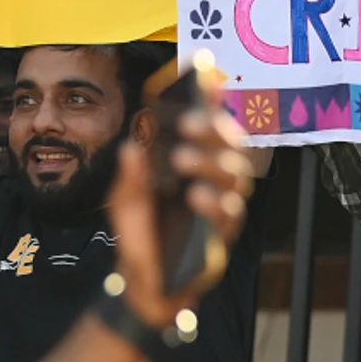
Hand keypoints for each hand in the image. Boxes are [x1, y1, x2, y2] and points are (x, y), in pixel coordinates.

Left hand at [106, 74, 252, 330]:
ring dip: (212, 163)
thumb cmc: (139, 233)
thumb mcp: (124, 199)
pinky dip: (214, 202)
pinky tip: (195, 195)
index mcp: (194, 162)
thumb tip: (134, 144)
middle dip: (214, 130)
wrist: (142, 284)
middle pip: (232, 146)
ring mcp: (222, 207)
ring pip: (236, 177)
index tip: (205, 77)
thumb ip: (130, 172)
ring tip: (183, 159)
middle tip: (188, 123)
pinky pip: (229, 214)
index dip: (212, 100)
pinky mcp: (223, 236)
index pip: (209, 124)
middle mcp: (214, 180)